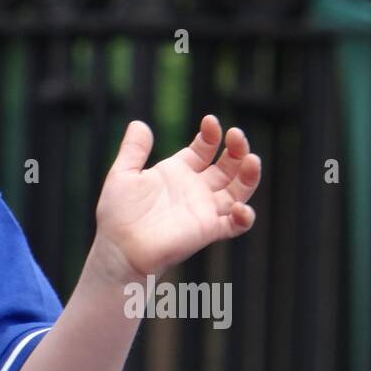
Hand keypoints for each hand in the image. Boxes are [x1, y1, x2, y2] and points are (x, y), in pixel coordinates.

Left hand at [92, 115, 260, 282]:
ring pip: (239, 190)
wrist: (118, 248)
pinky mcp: (208, 230)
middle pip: (228, 165)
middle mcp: (195, 188)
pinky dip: (244, 217)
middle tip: (236, 134)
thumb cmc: (118, 214)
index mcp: (177, 171)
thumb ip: (133, 149)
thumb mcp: (123, 174)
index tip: (211, 121)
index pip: (205, 148)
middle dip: (237, 148)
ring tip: (252, 159)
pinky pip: (236, 225)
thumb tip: (139, 123)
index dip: (211, 134)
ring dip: (249, 174)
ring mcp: (204, 209)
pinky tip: (241, 207)